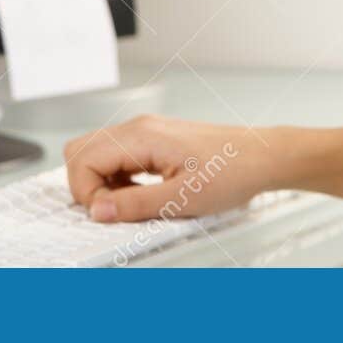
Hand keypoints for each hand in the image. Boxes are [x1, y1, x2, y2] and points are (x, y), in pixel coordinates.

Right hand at [63, 115, 282, 221]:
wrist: (261, 157)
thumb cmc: (232, 171)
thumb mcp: (182, 199)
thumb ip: (134, 205)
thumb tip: (98, 211)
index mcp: (141, 137)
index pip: (83, 159)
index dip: (87, 193)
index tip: (108, 214)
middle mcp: (139, 128)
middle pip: (81, 150)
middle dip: (86, 185)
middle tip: (112, 209)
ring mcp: (145, 131)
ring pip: (97, 153)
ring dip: (102, 182)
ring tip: (131, 202)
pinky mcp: (153, 140)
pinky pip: (117, 156)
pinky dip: (117, 178)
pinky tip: (142, 193)